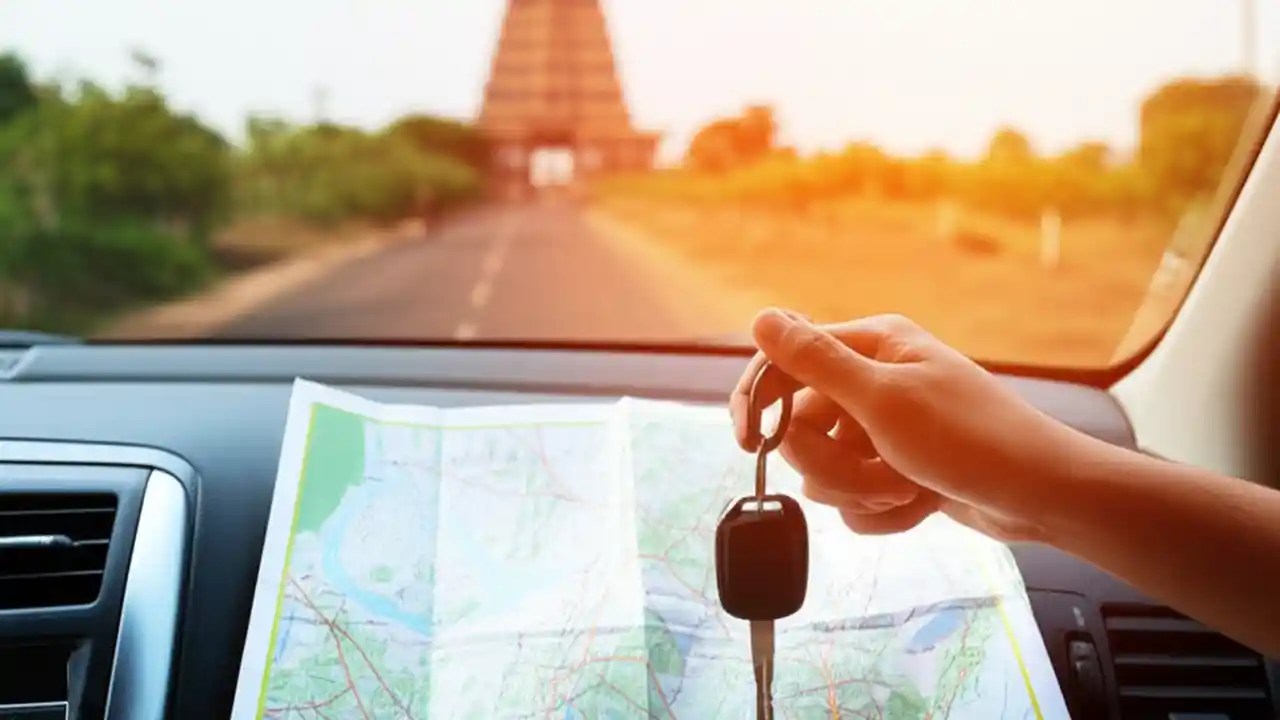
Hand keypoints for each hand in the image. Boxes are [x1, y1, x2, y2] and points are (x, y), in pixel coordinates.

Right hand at [730, 310, 1079, 540]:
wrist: (1040, 497)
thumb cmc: (969, 438)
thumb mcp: (883, 398)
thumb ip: (815, 361)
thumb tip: (760, 318)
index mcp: (870, 346)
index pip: (782, 364)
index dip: (756, 403)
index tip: (748, 445)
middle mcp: (873, 380)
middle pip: (800, 428)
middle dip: (831, 464)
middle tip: (879, 471)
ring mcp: (883, 428)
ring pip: (823, 470)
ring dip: (859, 490)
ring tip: (907, 488)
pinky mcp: (895, 468)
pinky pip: (854, 497)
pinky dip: (882, 510)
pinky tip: (919, 503)